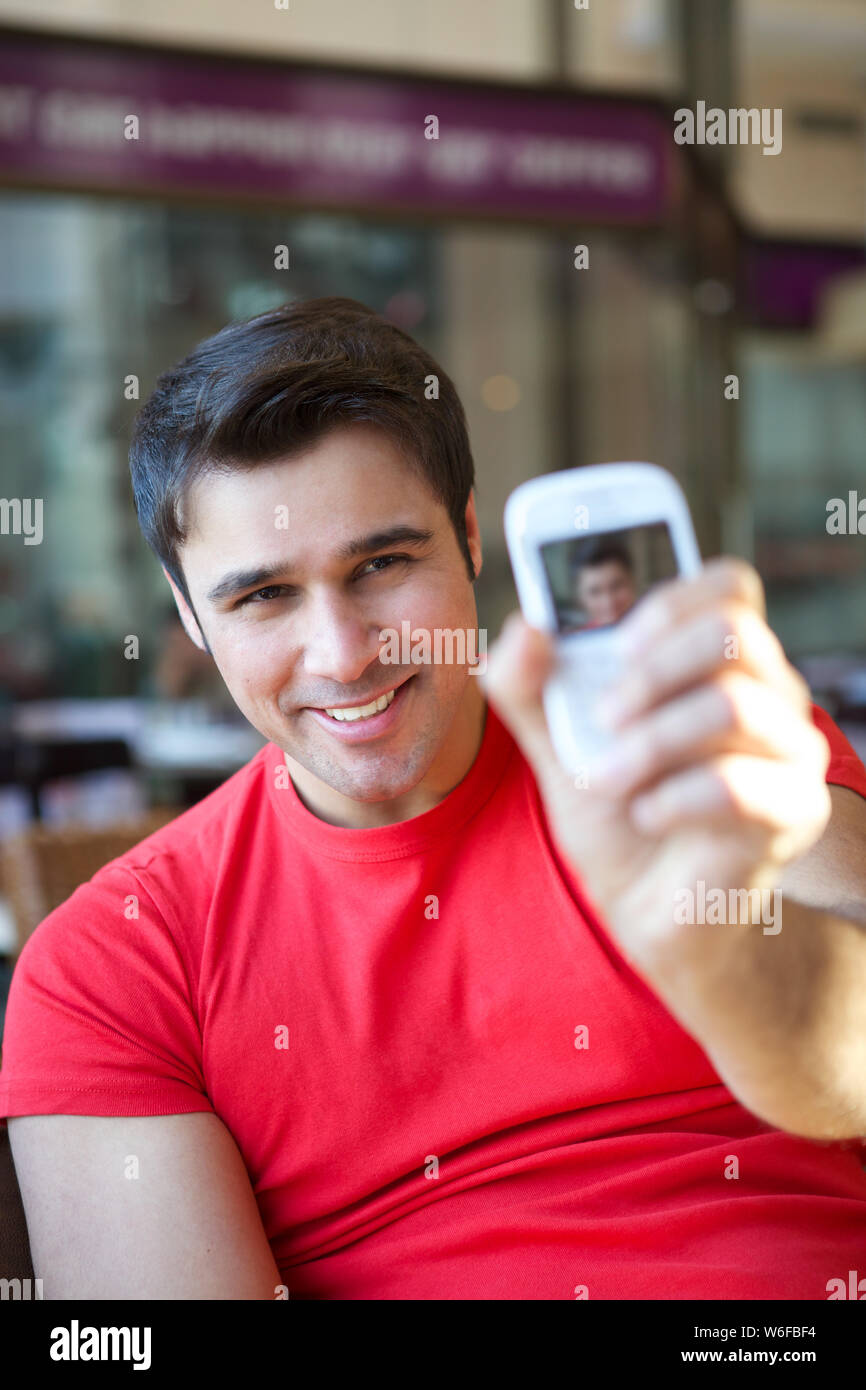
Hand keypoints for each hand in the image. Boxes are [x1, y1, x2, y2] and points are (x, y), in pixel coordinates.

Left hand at [481, 558, 831, 983]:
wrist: (648, 911)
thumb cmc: (619, 812)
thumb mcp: (557, 745)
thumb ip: (528, 687)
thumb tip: (524, 628)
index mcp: (718, 662)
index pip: (727, 587)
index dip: (668, 603)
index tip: (615, 644)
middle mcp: (769, 692)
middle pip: (731, 631)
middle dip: (649, 671)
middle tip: (601, 718)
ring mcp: (790, 751)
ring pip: (732, 704)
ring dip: (648, 744)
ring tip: (604, 781)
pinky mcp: (794, 812)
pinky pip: (738, 784)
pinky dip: (672, 799)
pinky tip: (646, 816)